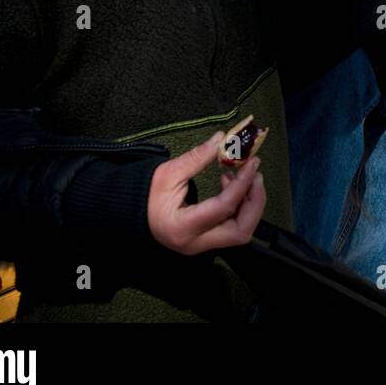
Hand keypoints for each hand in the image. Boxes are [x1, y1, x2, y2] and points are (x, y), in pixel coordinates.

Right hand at [147, 131, 265, 255]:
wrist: (129, 213)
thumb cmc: (144, 194)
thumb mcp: (168, 173)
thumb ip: (197, 158)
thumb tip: (222, 138)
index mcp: (182, 227)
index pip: (223, 208)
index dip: (242, 184)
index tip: (252, 163)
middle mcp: (195, 243)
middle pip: (240, 232)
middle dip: (255, 203)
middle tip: (256, 175)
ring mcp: (201, 246)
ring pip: (239, 232)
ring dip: (249, 204)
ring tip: (245, 175)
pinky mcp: (205, 240)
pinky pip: (231, 227)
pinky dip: (240, 207)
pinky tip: (231, 183)